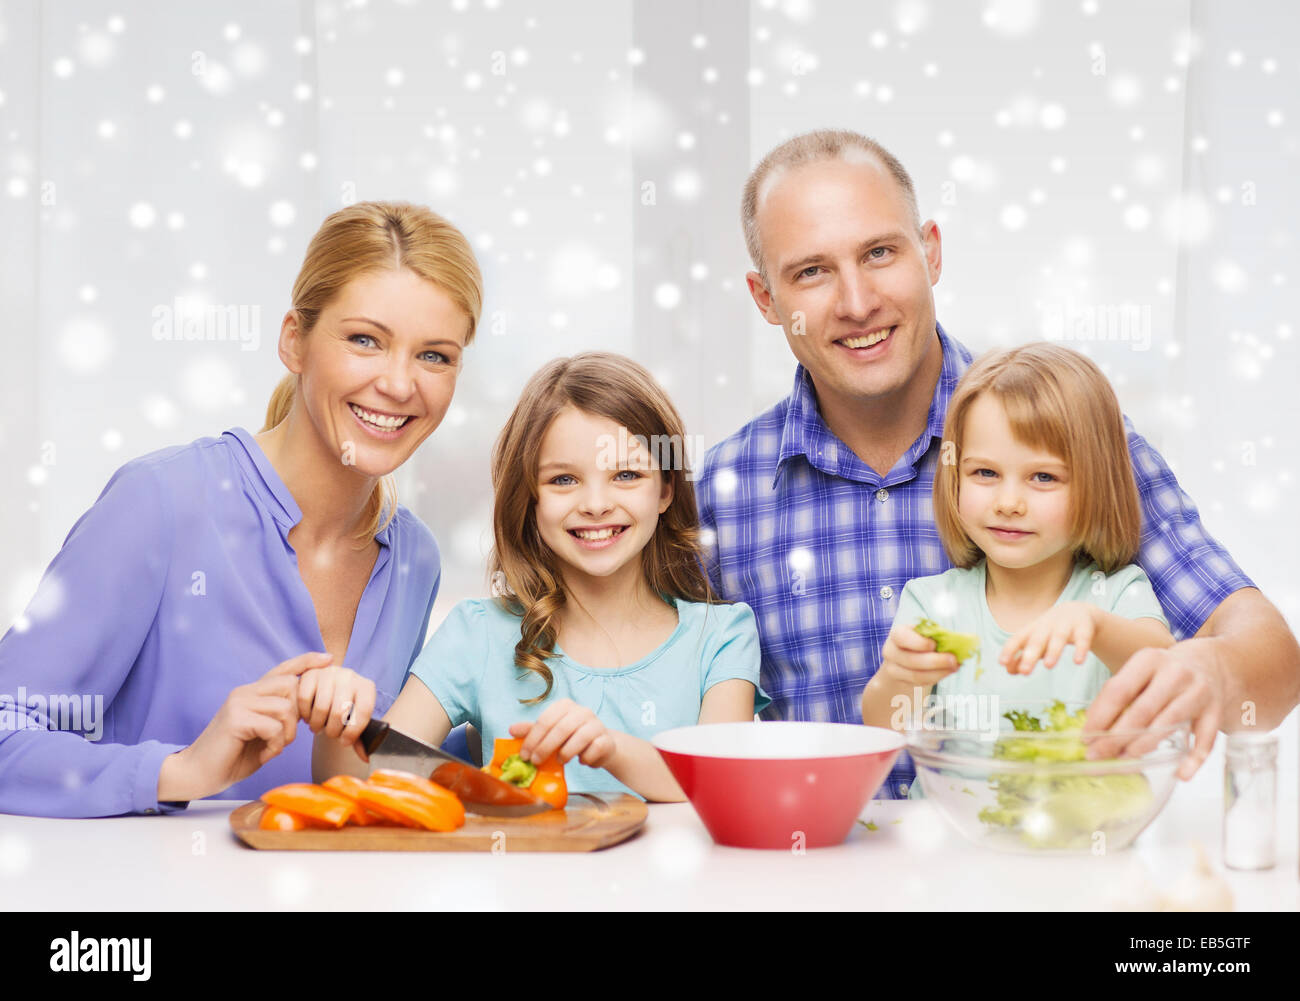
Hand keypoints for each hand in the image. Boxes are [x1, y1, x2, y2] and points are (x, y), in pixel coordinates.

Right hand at [159, 651, 330, 801]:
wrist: (198, 773)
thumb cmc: (233, 756)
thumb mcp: (262, 732)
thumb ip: (279, 717)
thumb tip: (307, 709)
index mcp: (252, 693)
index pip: (283, 669)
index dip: (306, 662)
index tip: (329, 658)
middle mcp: (245, 692)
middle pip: (291, 686)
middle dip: (298, 714)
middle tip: (286, 738)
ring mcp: (239, 702)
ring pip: (286, 708)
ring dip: (286, 735)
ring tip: (273, 749)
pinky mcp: (236, 719)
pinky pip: (274, 727)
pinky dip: (275, 746)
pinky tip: (264, 756)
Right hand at [297, 664, 376, 762]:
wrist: (331, 687)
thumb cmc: (346, 709)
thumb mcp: (355, 720)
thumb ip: (360, 738)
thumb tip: (367, 757)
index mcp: (366, 687)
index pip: (363, 713)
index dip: (353, 733)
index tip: (344, 742)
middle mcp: (350, 676)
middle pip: (340, 712)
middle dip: (333, 731)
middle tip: (330, 734)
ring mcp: (330, 673)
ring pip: (321, 707)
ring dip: (318, 724)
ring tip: (319, 728)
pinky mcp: (311, 674)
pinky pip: (304, 699)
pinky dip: (305, 714)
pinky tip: (309, 717)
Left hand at [509, 698, 616, 768]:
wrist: (601, 746)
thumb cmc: (571, 738)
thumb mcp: (550, 732)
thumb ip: (533, 730)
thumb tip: (511, 729)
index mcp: (565, 705)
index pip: (545, 720)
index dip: (532, 738)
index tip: (524, 755)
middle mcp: (582, 711)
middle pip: (560, 729)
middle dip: (545, 747)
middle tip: (535, 761)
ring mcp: (596, 724)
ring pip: (579, 738)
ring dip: (565, 753)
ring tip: (559, 760)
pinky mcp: (606, 739)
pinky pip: (594, 749)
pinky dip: (584, 758)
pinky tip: (581, 760)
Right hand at [875, 622, 960, 687]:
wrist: (904, 660)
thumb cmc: (920, 642)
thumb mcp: (925, 635)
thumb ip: (938, 636)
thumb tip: (960, 641)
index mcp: (897, 634)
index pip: (902, 637)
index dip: (918, 643)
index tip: (934, 645)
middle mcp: (891, 651)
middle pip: (911, 660)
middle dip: (935, 661)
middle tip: (954, 660)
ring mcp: (893, 668)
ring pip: (916, 675)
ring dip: (938, 672)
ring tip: (955, 667)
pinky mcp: (901, 682)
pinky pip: (920, 683)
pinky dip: (936, 677)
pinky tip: (947, 672)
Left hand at [999, 602, 1096, 674]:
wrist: (1079, 611)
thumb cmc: (1050, 632)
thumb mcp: (1037, 643)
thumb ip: (1022, 656)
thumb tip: (1009, 670)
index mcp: (1032, 630)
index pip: (1018, 639)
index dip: (1010, 650)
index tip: (1002, 663)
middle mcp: (1047, 626)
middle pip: (1037, 640)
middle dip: (1030, 655)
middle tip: (1025, 671)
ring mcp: (1065, 625)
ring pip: (1058, 638)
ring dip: (1053, 651)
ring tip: (1048, 665)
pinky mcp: (1084, 627)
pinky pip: (1082, 638)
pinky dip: (1080, 649)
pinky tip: (1078, 661)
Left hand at [1084, 639, 1224, 779]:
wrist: (1211, 663)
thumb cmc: (1164, 672)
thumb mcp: (1140, 670)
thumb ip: (1119, 692)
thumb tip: (1091, 725)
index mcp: (1149, 660)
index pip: (1119, 690)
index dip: (1100, 716)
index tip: (1086, 736)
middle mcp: (1175, 674)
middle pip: (1142, 710)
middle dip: (1116, 736)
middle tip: (1097, 754)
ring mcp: (1198, 692)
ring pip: (1168, 724)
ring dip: (1144, 746)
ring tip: (1124, 760)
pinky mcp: (1215, 711)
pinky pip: (1205, 739)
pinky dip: (1193, 759)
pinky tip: (1181, 773)